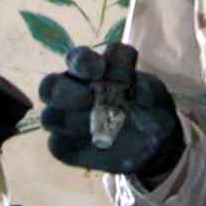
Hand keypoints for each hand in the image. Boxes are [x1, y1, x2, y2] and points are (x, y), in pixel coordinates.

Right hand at [40, 44, 183, 177]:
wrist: (155, 145)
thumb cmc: (148, 108)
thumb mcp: (155, 95)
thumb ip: (148, 89)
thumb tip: (140, 89)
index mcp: (90, 71)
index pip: (76, 59)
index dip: (83, 62)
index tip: (100, 69)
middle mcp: (71, 92)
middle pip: (50, 86)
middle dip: (65, 91)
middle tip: (88, 98)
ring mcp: (66, 120)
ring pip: (49, 116)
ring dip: (68, 119)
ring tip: (95, 125)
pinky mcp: (67, 146)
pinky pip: (56, 145)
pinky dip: (71, 143)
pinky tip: (93, 143)